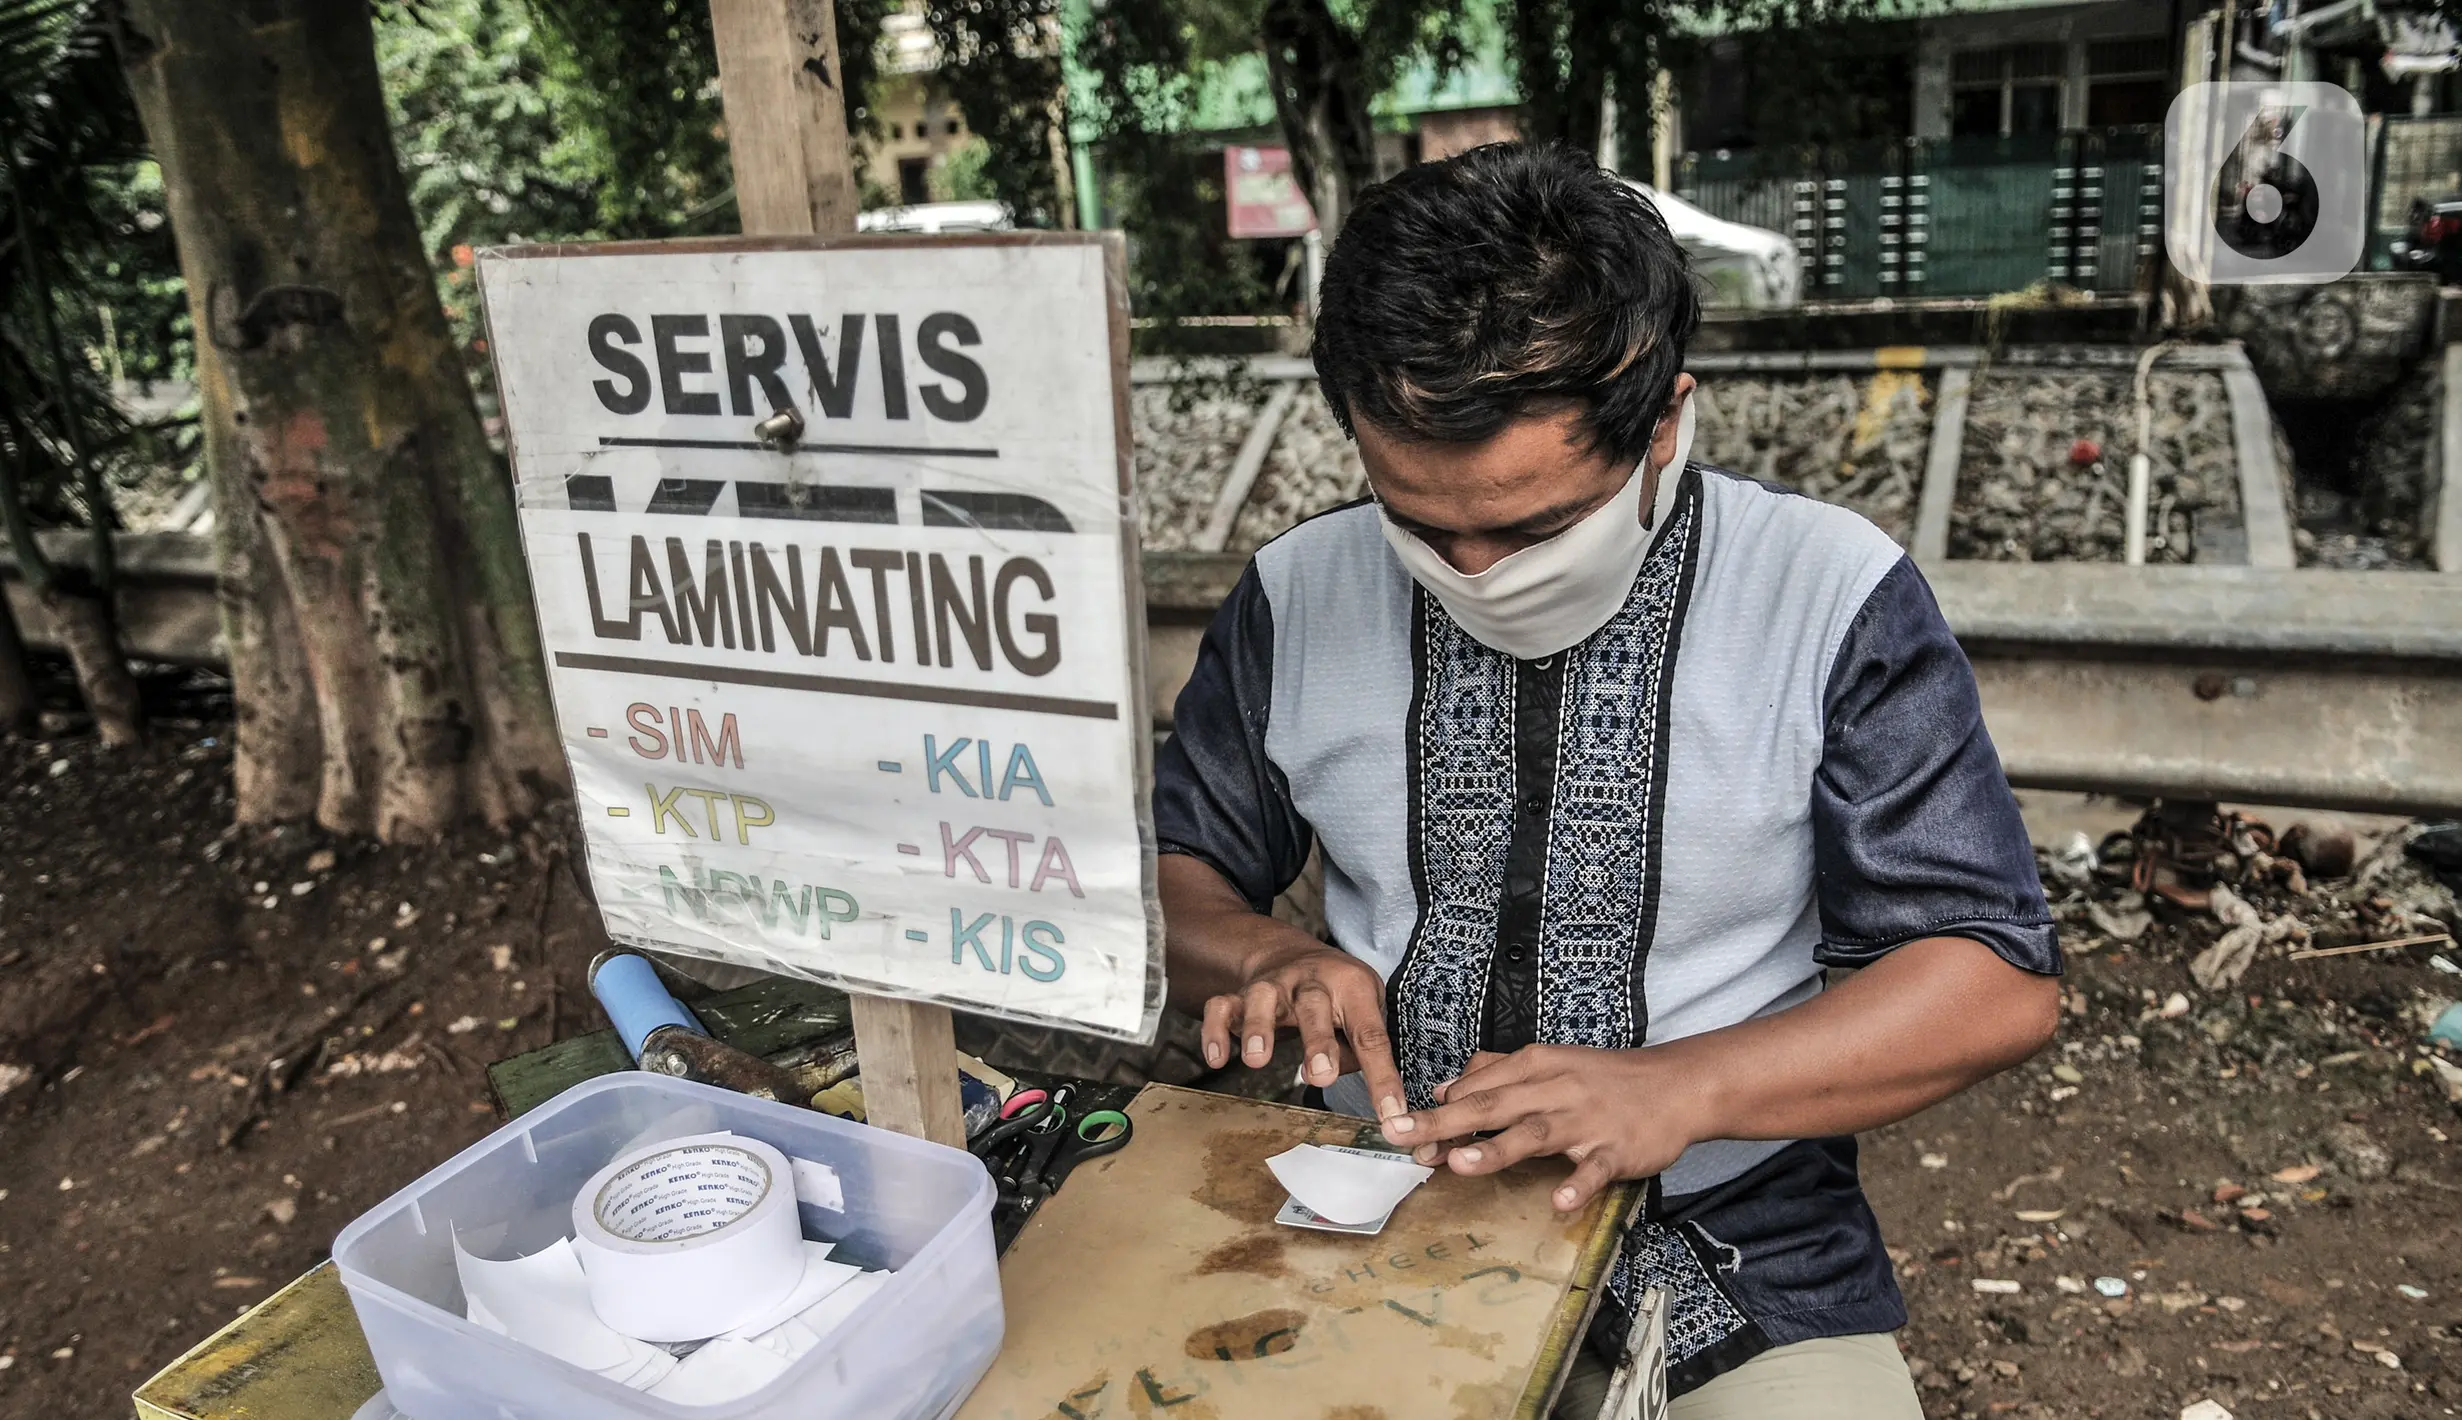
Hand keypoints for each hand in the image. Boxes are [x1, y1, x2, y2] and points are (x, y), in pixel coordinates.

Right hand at [1199, 943, 1406, 1121]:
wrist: (1292, 954)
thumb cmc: (1337, 994)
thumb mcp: (1364, 1009)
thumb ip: (1358, 1047)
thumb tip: (1341, 1078)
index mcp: (1352, 986)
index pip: (1371, 1035)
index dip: (1382, 1076)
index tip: (1390, 1113)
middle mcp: (1312, 981)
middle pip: (1315, 1007)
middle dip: (1317, 1042)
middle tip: (1320, 1075)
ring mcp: (1273, 986)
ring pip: (1263, 999)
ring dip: (1259, 1029)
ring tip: (1257, 1060)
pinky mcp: (1240, 994)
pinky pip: (1221, 1006)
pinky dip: (1215, 1030)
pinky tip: (1217, 1058)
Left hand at [1383, 1044, 1707, 1211]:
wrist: (1677, 1084)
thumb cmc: (1606, 1077)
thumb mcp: (1550, 1062)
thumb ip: (1496, 1072)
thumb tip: (1444, 1088)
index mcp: (1536, 1066)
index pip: (1477, 1087)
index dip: (1435, 1110)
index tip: (1395, 1129)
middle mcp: (1555, 1089)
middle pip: (1493, 1105)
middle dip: (1443, 1122)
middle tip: (1400, 1138)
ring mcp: (1586, 1121)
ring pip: (1535, 1133)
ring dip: (1496, 1147)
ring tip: (1459, 1163)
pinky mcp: (1616, 1150)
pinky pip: (1594, 1170)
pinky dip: (1577, 1185)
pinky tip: (1558, 1203)